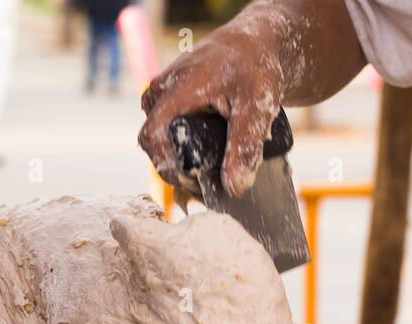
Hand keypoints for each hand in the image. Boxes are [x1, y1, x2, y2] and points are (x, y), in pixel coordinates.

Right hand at [138, 8, 287, 195]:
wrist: (250, 47)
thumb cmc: (254, 69)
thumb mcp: (257, 106)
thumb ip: (246, 145)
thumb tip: (234, 187)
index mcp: (176, 88)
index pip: (153, 135)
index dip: (166, 165)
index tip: (192, 184)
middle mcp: (160, 91)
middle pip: (154, 142)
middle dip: (177, 168)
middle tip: (207, 186)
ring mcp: (160, 96)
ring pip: (158, 139)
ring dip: (179, 160)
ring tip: (209, 172)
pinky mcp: (164, 102)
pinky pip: (163, 131)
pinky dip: (180, 150)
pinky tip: (204, 162)